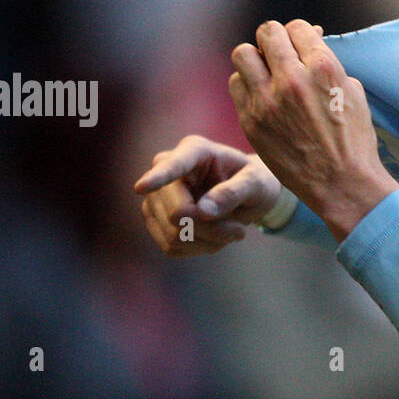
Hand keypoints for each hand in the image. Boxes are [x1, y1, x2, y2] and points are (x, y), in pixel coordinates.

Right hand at [133, 135, 280, 255]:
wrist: (247, 195)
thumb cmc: (255, 183)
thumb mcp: (258, 184)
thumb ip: (234, 192)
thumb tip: (202, 211)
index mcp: (195, 150)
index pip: (173, 165)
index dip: (157, 178)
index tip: (141, 188)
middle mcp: (166, 167)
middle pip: (177, 212)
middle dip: (210, 229)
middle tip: (239, 231)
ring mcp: (155, 194)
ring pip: (173, 234)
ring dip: (208, 242)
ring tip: (229, 230)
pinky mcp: (154, 219)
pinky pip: (171, 247)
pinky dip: (197, 248)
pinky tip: (212, 236)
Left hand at [229, 19, 398, 241]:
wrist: (341, 184)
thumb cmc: (352, 140)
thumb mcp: (353, 93)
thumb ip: (329, 64)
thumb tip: (312, 41)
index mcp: (323, 68)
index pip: (297, 27)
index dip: (298, 35)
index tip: (300, 47)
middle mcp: (292, 79)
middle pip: (267, 33)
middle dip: (274, 40)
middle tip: (279, 55)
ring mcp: (268, 101)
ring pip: (242, 54)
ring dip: (254, 59)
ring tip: (265, 73)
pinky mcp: (251, 121)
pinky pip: (236, 85)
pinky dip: (246, 85)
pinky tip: (260, 95)